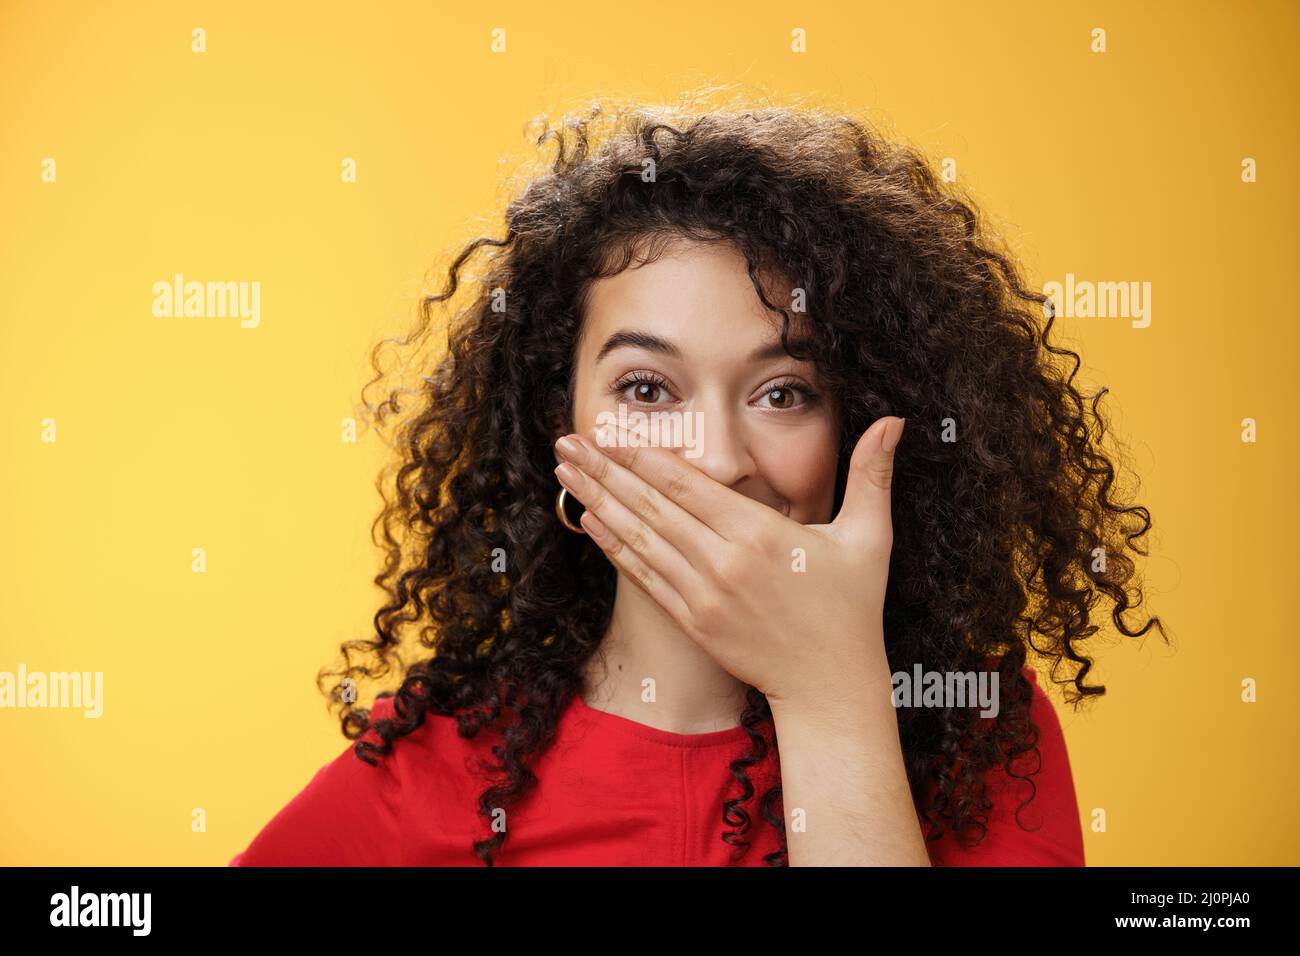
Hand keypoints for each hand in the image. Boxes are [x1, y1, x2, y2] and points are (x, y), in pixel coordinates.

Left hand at [553, 415, 905, 713]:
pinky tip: (589, 522)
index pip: (689, 484)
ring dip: (597, 502)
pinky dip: (613, 547)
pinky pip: (644, 576)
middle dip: (604, 471)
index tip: (609, 431)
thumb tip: (897, 420)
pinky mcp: (693, 621)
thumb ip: (873, 475)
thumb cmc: (852, 609)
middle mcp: (723, 562)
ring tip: (564, 474)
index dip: (643, 456)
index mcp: (760, 534)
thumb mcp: (870, 538)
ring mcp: (703, 594)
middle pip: (651, 506)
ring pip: (640, 538)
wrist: (830, 687)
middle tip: (564, 442)